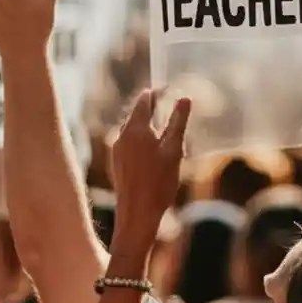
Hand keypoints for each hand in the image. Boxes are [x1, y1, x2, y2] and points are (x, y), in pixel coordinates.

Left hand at [110, 91, 190, 253]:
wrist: (137, 215)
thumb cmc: (159, 182)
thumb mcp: (174, 150)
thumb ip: (178, 122)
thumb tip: (185, 98)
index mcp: (135, 128)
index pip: (145, 100)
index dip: (158, 92)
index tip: (169, 88)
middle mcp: (121, 136)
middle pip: (136, 113)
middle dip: (153, 108)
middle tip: (169, 105)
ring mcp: (117, 150)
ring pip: (132, 129)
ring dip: (148, 125)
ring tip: (164, 129)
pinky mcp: (117, 164)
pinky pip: (129, 143)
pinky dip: (142, 140)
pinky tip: (153, 152)